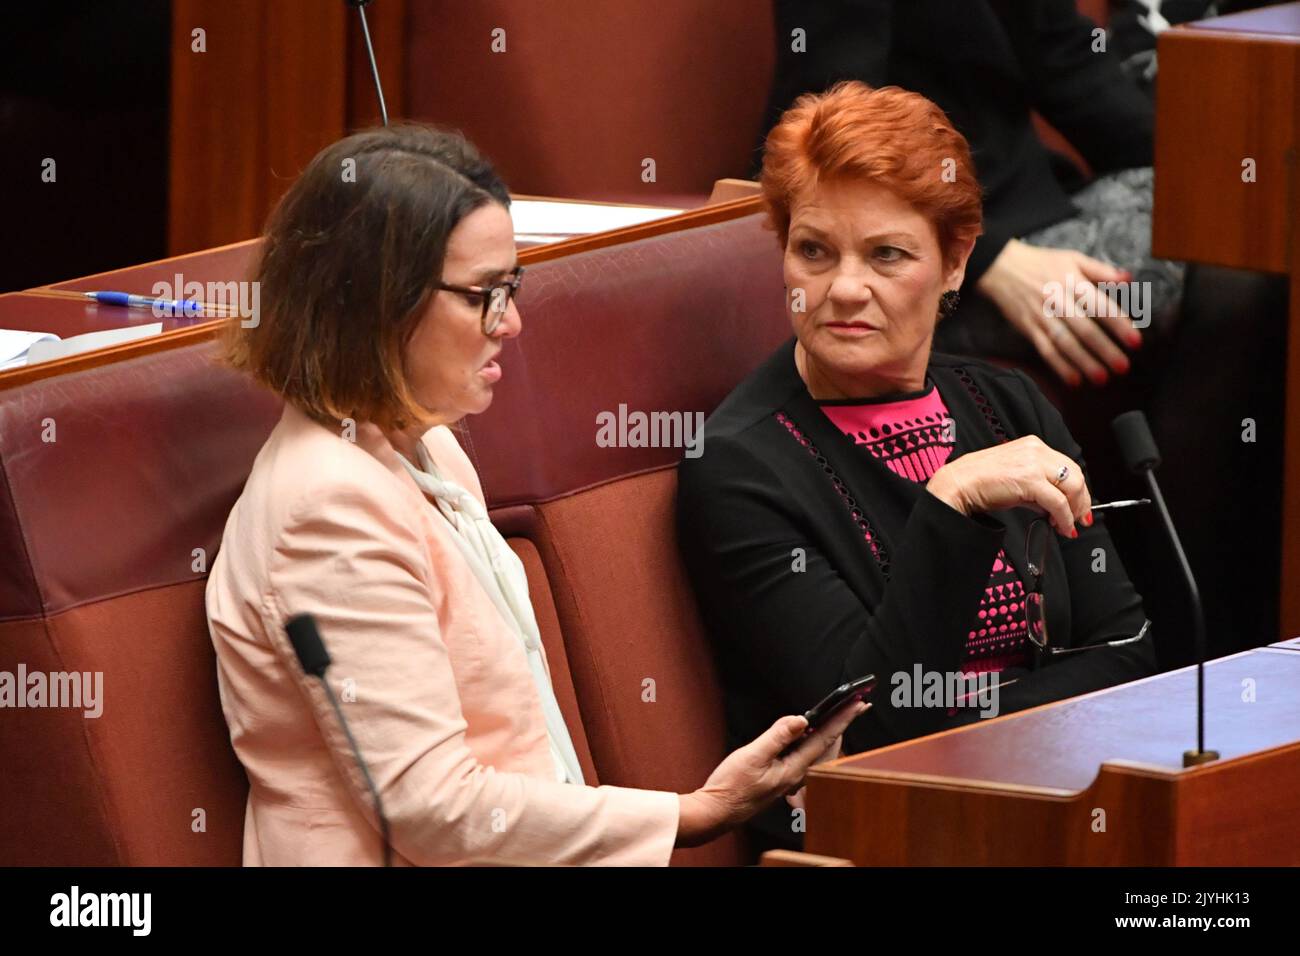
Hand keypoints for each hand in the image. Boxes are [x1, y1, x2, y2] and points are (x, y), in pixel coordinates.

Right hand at [675, 701, 868, 846]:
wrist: (717, 811)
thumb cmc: (732, 787)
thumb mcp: (753, 756)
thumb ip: (778, 736)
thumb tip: (801, 720)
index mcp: (794, 769)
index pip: (825, 739)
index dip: (842, 719)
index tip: (857, 703)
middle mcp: (797, 775)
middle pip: (827, 745)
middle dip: (842, 723)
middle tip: (857, 705)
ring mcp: (789, 777)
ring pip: (817, 750)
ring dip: (829, 731)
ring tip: (838, 715)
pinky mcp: (781, 777)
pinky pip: (804, 755)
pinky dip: (812, 740)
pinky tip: (807, 734)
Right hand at [927, 435, 1092, 537]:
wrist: (958, 484)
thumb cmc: (979, 482)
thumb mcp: (1014, 478)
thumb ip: (1036, 487)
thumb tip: (1053, 505)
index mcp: (1032, 445)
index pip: (1067, 466)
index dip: (1077, 489)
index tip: (1078, 506)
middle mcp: (1036, 450)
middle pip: (1075, 474)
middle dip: (1081, 501)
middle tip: (1080, 519)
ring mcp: (1034, 463)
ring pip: (1071, 486)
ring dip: (1074, 510)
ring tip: (1068, 525)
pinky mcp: (1030, 479)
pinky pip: (1058, 501)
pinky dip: (1064, 517)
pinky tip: (1061, 526)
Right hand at [975, 239, 1141, 386]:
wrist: (1000, 266)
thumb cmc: (1040, 263)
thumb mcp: (1073, 259)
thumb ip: (1102, 270)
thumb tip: (1128, 278)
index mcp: (1073, 283)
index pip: (1101, 307)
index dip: (1119, 325)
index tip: (1135, 341)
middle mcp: (1058, 301)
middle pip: (1085, 330)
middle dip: (1105, 350)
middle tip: (1122, 367)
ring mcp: (1042, 317)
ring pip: (1065, 344)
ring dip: (1084, 363)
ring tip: (1101, 378)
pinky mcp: (1028, 329)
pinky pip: (1045, 350)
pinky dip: (1059, 366)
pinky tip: (1073, 379)